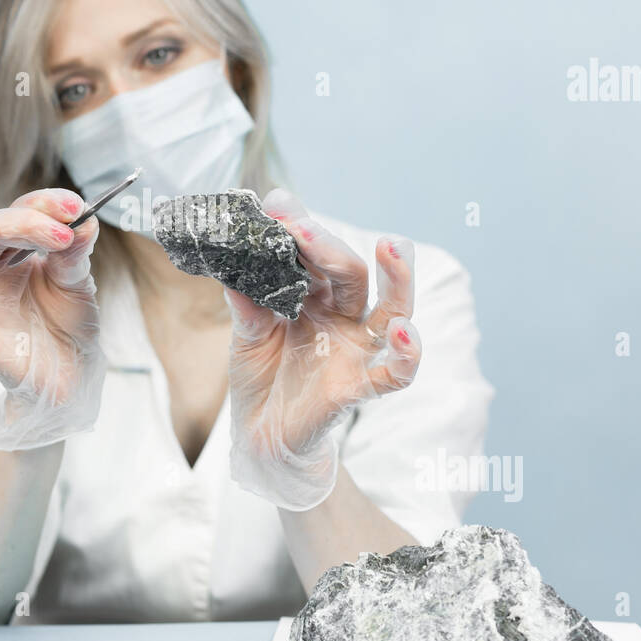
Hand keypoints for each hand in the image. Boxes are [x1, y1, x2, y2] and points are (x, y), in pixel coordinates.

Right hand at [0, 188, 106, 449]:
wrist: (71, 374)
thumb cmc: (68, 323)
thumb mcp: (78, 282)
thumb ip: (75, 250)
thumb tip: (83, 217)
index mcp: (11, 247)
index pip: (16, 210)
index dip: (42, 203)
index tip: (73, 208)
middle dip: (20, 222)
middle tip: (57, 231)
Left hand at [224, 189, 420, 509]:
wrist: (260, 436)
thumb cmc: (260, 377)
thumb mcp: (246, 335)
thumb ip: (246, 301)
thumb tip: (233, 260)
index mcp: (314, 296)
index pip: (314, 256)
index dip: (300, 230)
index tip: (277, 205)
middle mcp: (342, 316)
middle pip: (349, 273)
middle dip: (327, 247)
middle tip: (300, 228)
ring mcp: (355, 348)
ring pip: (389, 308)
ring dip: (396, 277)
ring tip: (392, 246)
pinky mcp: (359, 385)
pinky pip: (393, 373)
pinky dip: (406, 355)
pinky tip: (405, 332)